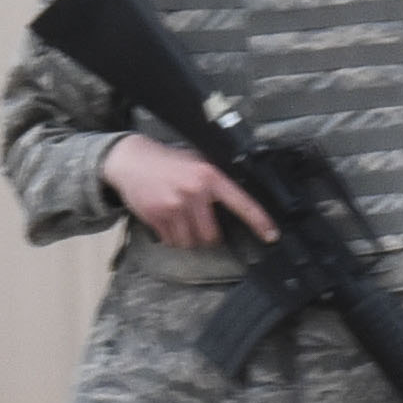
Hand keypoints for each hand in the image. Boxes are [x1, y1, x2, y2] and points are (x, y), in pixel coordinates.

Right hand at [104, 136, 272, 250]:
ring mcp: (173, 207)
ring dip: (189, 238)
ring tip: (181, 220)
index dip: (259, 221)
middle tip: (201, 224)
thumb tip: (236, 204)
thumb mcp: (198, 162)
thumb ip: (216, 181)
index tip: (271, 235)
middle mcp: (194, 192)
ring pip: (190, 241)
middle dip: (208, 235)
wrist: (131, 161)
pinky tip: (167, 219)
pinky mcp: (156, 217)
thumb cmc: (169, 162)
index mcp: (210, 176)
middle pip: (211, 235)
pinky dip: (172, 237)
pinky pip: (171, 241)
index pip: (241, 203)